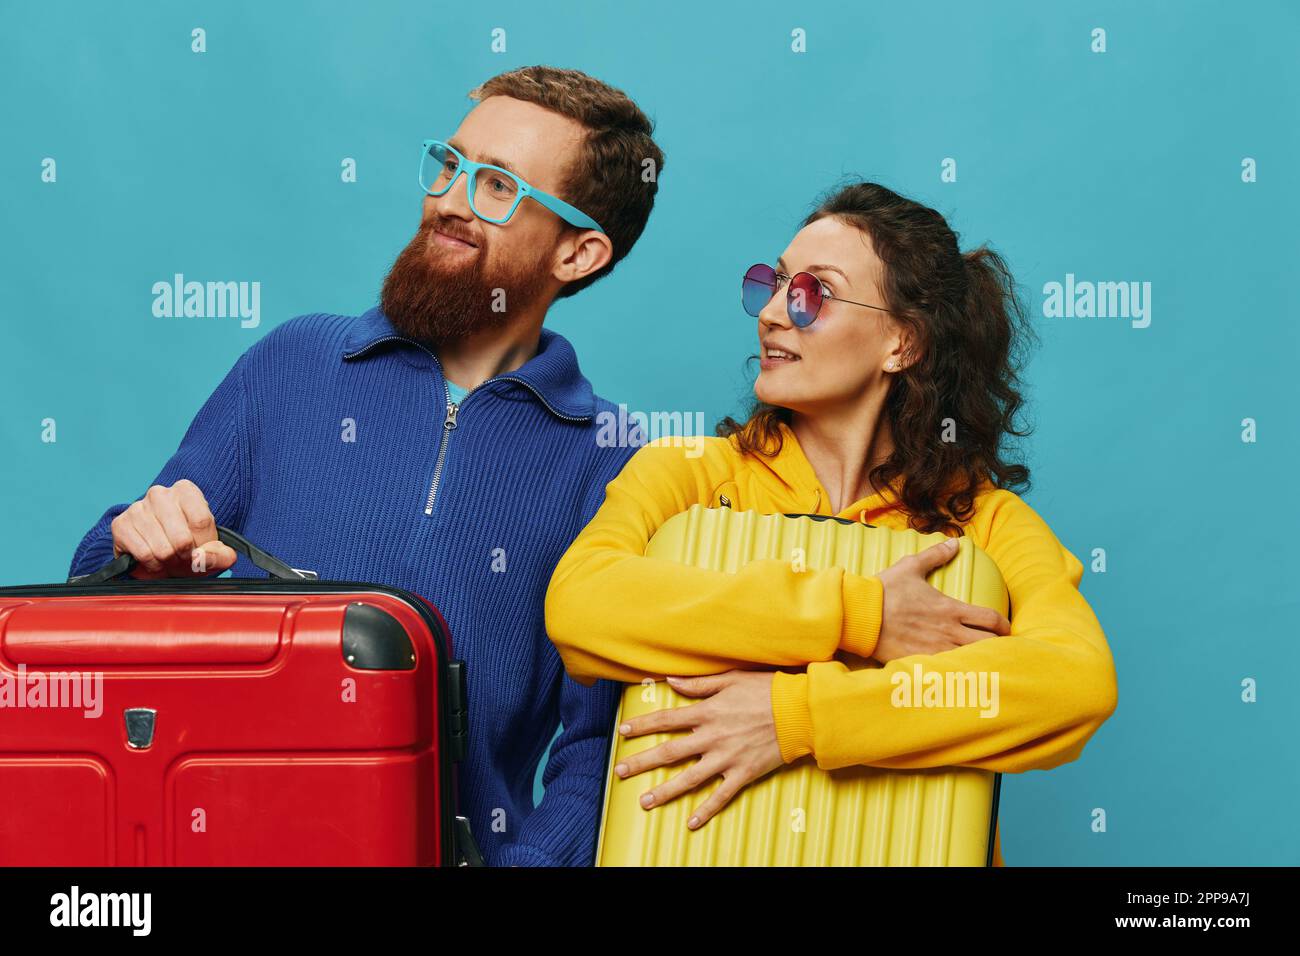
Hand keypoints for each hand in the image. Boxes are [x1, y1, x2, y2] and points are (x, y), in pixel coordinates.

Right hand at [110, 479, 236, 578]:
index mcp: (186, 491)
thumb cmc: (190, 548)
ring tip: (169, 557)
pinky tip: (153, 558)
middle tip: (183, 556)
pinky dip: (152, 564)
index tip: (200, 550)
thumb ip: (221, 555)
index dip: (204, 545)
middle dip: (185, 556)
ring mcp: (137, 507)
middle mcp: (159, 493)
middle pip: (182, 538)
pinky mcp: (121, 525)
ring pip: (162, 549)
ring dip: (168, 561)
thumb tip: (201, 557)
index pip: (202, 521)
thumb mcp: (215, 552)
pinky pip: (144, 554)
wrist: (161, 557)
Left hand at [614, 670, 783, 829]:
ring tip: (644, 802)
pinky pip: (721, 796)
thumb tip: (670, 681)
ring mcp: (727, 758)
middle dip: (642, 762)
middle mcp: (712, 737)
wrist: (800, 712)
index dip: (642, 725)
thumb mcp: (731, 679)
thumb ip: (699, 684)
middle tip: (619, 771)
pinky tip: (691, 823)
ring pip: (689, 778)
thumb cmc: (767, 690)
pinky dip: (706, 810)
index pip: (666, 719)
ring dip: (664, 792)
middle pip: (669, 752)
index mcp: (707, 712)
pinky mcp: (743, 773)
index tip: (622, 731)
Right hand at [873, 537, 1010, 661]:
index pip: (991, 619)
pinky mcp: (921, 662)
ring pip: (972, 660)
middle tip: (999, 646)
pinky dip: (958, 670)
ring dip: (981, 659)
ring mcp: (936, 649)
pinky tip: (958, 671)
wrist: (860, 614)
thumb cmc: (885, 590)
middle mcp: (948, 631)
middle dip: (999, 645)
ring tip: (983, 660)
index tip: (1005, 628)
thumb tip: (955, 543)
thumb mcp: (910, 566)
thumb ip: (935, 555)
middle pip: (989, 644)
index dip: (1004, 625)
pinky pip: (949, 671)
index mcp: (950, 608)